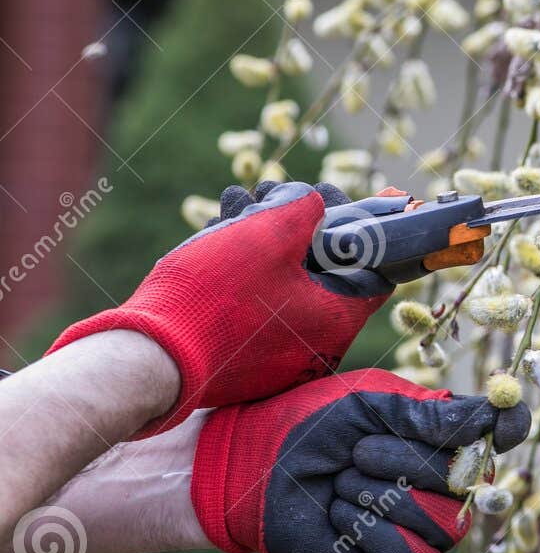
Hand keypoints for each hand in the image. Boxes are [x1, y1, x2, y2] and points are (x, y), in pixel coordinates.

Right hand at [48, 181, 400, 436]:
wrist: (151, 359)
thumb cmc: (214, 296)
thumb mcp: (268, 233)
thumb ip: (304, 207)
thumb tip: (314, 202)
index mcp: (339, 319)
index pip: (375, 267)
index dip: (362, 224)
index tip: (343, 198)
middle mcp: (320, 345)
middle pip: (326, 270)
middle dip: (301, 223)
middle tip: (273, 193)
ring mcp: (283, 357)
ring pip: (287, 283)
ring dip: (265, 238)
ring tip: (236, 205)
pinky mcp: (248, 360)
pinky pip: (260, 307)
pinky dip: (246, 270)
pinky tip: (220, 235)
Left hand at [191, 369, 531, 552]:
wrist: (255, 470)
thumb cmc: (312, 427)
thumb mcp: (372, 405)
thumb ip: (436, 414)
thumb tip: (504, 416)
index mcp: (447, 440)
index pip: (504, 435)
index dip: (506, 430)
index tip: (499, 425)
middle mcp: (447, 489)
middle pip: (471, 484)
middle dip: (406, 464)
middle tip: (358, 454)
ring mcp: (426, 534)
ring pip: (446, 527)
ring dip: (383, 500)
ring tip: (343, 486)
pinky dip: (376, 539)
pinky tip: (344, 521)